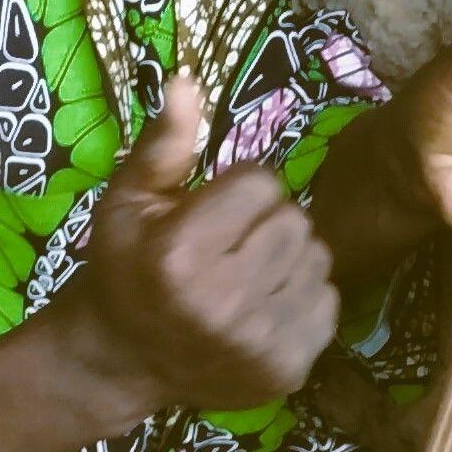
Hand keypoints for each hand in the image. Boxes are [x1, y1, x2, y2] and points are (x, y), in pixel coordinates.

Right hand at [56, 77, 338, 413]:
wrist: (122, 362)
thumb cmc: (124, 270)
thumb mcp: (128, 203)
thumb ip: (164, 145)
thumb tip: (188, 81)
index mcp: (180, 254)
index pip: (262, 184)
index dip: (239, 190)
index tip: (212, 212)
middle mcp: (222, 302)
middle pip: (295, 221)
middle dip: (267, 223)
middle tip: (232, 246)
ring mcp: (258, 342)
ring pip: (318, 259)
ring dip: (290, 260)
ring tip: (248, 276)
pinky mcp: (286, 370)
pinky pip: (329, 303)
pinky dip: (303, 300)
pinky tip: (264, 309)